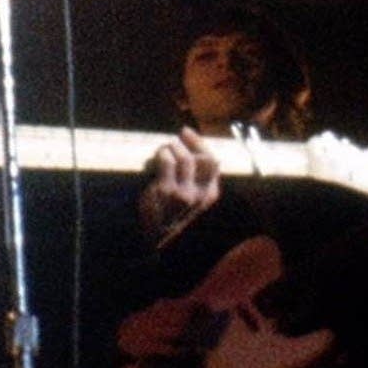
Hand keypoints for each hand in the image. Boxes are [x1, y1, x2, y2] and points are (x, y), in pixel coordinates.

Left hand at [139, 126, 220, 244]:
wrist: (154, 236)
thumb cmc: (171, 210)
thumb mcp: (192, 197)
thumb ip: (196, 177)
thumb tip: (189, 145)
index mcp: (210, 193)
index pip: (213, 162)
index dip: (200, 143)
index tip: (187, 132)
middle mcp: (200, 194)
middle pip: (205, 158)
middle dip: (189, 143)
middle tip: (175, 140)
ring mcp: (184, 193)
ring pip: (185, 158)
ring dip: (172, 147)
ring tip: (163, 149)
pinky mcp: (166, 191)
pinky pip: (167, 162)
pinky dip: (162, 154)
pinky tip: (157, 157)